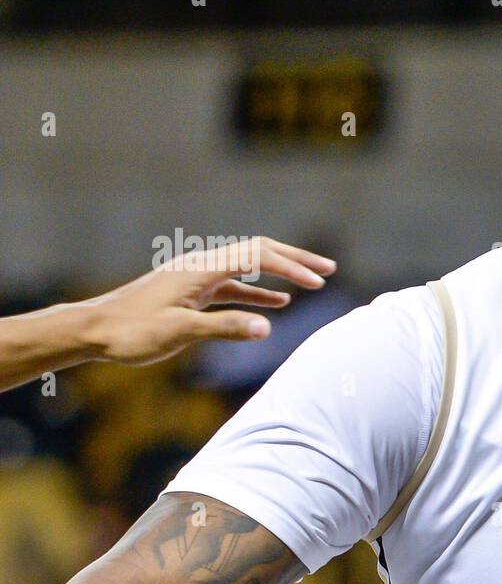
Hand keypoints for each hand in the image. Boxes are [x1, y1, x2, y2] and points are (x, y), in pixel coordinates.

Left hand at [77, 237, 336, 364]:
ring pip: (248, 267)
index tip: (319, 283)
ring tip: (313, 282)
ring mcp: (196, 277)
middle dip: (294, 260)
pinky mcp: (191, 292)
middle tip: (328, 270)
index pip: (257, 257)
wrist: (90, 330)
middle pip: (257, 251)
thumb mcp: (180, 332)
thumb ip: (226, 327)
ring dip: (280, 274)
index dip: (291, 268)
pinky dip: (258, 292)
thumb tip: (270, 326)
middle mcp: (201, 265)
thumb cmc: (131, 332)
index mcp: (201, 268)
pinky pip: (234, 287)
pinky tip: (276, 306)